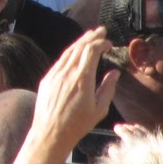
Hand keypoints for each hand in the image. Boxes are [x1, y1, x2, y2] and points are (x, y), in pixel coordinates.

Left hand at [29, 28, 117, 154]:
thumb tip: (115, 73)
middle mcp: (66, 73)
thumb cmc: (77, 124)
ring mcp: (54, 75)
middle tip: (101, 30)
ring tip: (89, 36)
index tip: (108, 43)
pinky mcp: (47, 79)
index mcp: (81, 79)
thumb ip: (108, 88)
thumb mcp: (99, 109)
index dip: (100, 43)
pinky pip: (60, 61)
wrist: (50, 133)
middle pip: (79, 47)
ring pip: (68, 52)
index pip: (91, 51)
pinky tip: (75, 52)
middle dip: (91, 36)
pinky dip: (70, 53)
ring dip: (80, 42)